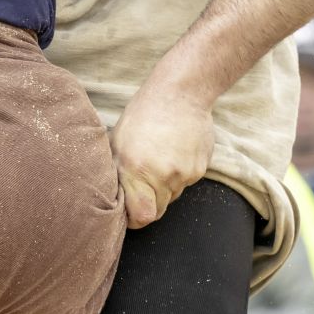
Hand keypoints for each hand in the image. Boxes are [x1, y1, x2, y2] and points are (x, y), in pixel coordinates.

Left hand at [109, 80, 214, 228]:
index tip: (129, 212)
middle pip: (157, 211)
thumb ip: (116, 174)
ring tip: (158, 160)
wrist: (181, 94)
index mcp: (137, 169)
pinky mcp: (200, 168)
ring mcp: (185, 173)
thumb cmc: (142, 115)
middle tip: (141, 185)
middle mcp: (163, 175)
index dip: (134, 219)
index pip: (141, 216)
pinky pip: (186, 183)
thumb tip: (113, 200)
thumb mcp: (117, 142)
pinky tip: (173, 153)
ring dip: (163, 187)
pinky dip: (178, 175)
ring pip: (171, 197)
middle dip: (147, 204)